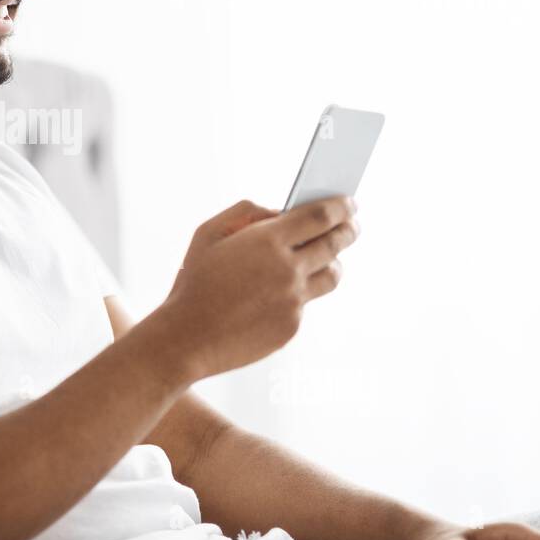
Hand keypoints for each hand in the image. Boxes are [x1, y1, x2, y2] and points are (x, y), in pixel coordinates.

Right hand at [158, 194, 360, 381]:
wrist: (187, 337)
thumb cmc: (194, 281)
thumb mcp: (208, 232)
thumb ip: (246, 213)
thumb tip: (278, 212)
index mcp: (267, 241)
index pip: (321, 216)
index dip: (341, 207)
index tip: (349, 202)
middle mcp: (288, 270)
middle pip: (335, 243)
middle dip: (348, 229)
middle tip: (352, 224)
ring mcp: (293, 300)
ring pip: (332, 275)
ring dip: (335, 261)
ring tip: (329, 256)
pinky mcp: (292, 326)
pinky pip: (306, 302)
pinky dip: (300, 291)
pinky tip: (285, 289)